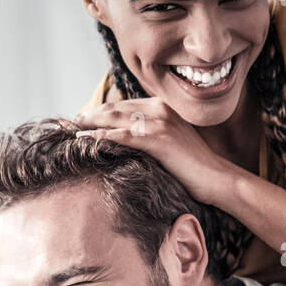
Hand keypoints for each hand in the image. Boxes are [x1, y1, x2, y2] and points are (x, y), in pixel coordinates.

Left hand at [74, 98, 237, 205]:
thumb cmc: (194, 169)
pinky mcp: (158, 139)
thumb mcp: (170, 145)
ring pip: (114, 119)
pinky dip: (100, 137)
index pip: (123, 105)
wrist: (217, 179)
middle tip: (67, 123)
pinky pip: (121, 136)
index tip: (81, 119)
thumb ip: (150, 137)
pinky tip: (84, 142)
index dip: (99, 112)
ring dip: (88, 124)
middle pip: (114, 108)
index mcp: (162, 106)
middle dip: (89, 115)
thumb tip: (125, 142)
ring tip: (69, 131)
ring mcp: (159, 122)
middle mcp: (159, 108)